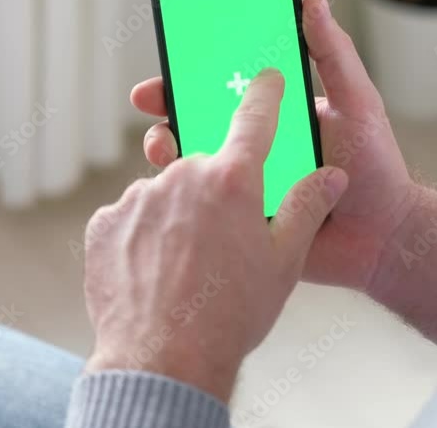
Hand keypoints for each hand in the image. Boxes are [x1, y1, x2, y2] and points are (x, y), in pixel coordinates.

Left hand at [85, 69, 348, 401]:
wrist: (163, 359)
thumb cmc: (230, 314)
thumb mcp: (284, 262)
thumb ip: (306, 207)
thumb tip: (331, 177)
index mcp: (233, 179)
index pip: (255, 116)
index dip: (265, 93)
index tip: (267, 77)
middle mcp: (182, 175)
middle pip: (205, 163)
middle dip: (217, 190)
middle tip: (224, 236)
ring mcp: (138, 197)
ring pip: (166, 192)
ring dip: (178, 214)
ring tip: (188, 265)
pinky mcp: (106, 221)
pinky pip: (132, 217)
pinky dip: (144, 235)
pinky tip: (157, 272)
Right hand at [130, 0, 417, 290]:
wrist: (385, 240)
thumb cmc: (376, 168)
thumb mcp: (358, 102)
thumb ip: (334, 54)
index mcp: (274, 114)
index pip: (225, 83)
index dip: (194, 68)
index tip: (171, 53)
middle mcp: (253, 145)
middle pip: (195, 119)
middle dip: (164, 105)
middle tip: (147, 98)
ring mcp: (244, 183)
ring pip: (191, 161)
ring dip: (167, 147)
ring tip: (164, 146)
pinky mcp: (241, 221)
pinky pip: (204, 206)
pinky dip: (183, 195)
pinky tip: (179, 189)